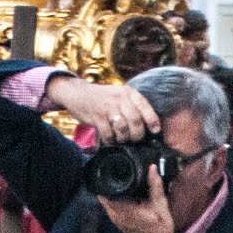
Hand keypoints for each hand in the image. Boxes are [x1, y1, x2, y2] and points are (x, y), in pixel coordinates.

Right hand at [44, 74, 160, 144]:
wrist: (77, 93)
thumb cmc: (102, 98)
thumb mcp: (119, 95)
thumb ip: (132, 106)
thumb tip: (149, 126)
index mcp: (128, 93)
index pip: (146, 108)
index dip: (153, 121)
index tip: (155, 131)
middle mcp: (120, 98)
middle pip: (136, 121)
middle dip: (137, 134)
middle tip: (134, 139)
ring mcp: (107, 107)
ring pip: (123, 129)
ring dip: (124, 138)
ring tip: (121, 139)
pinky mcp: (96, 117)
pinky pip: (108, 134)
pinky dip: (110, 140)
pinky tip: (109, 139)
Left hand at [97, 166, 176, 232]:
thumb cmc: (159, 230)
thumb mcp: (160, 206)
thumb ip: (155, 186)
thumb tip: (152, 168)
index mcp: (123, 209)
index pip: (105, 190)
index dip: (106, 177)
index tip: (111, 166)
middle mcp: (114, 213)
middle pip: (105, 191)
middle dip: (111, 180)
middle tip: (121, 169)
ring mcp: (114, 217)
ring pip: (108, 197)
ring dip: (114, 188)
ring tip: (125, 178)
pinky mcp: (117, 219)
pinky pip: (112, 203)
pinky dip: (117, 196)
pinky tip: (128, 191)